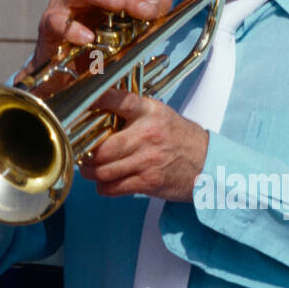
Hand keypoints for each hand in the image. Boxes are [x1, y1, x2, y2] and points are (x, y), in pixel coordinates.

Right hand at [18, 0, 174, 79]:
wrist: (62, 76)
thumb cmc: (93, 51)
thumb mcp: (124, 37)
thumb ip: (144, 18)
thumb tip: (166, 0)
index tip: (157, 6)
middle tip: (145, 9)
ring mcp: (63, 5)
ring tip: (118, 6)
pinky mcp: (48, 24)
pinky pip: (58, 21)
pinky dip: (72, 29)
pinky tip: (87, 38)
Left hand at [77, 88, 209, 202]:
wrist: (207, 162)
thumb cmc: (179, 137)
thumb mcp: (160, 114)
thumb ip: (132, 111)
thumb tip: (96, 110)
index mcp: (149, 112)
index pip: (119, 99)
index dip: (97, 99)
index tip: (80, 103)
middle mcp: (147, 134)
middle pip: (102, 148)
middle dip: (86, 154)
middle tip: (83, 153)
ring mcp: (147, 160)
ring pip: (103, 171)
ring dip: (91, 172)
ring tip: (90, 169)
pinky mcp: (148, 182)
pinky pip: (113, 188)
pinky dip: (103, 187)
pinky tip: (106, 182)